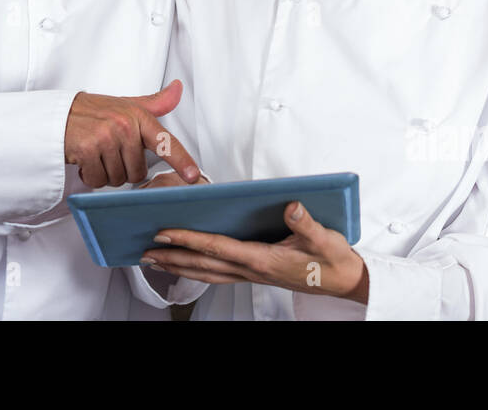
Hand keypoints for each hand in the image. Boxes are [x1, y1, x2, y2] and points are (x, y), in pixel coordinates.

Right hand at [64, 80, 200, 188]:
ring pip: (118, 178)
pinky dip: (90, 175)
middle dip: (123, 169)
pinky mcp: (86, 149)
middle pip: (138, 172)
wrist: (58, 115)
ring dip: (106, 173)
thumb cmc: (94, 112)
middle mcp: (124, 125)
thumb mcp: (126, 104)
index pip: (164, 141)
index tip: (193, 176)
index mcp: (138, 116)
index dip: (181, 160)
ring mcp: (105, 137)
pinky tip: (85, 161)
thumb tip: (178, 89)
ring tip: (97, 155)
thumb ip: (155, 102)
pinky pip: (98, 180)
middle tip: (110, 153)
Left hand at [142, 201, 369, 303]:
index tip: (164, 232)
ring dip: (179, 266)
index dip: (189, 240)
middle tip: (144, 250)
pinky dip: (196, 269)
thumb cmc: (332, 258)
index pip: (217, 247)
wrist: (344, 281)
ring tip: (153, 260)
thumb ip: (306, 223)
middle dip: (172, 256)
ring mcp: (251, 274)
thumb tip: (290, 205)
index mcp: (264, 259)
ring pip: (207, 272)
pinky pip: (218, 273)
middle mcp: (252, 270)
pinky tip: (185, 264)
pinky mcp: (254, 273)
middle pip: (203, 264)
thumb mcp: (325, 238)